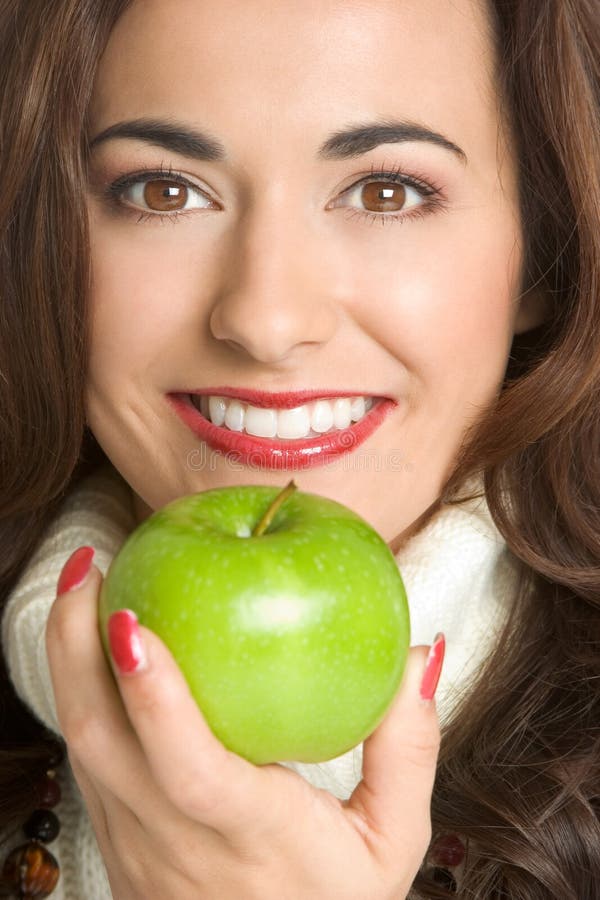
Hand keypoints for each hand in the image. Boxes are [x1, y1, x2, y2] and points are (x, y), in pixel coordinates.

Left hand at [46, 551, 441, 899]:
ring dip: (68, 657)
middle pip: (102, 740)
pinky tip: (93, 642)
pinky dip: (80, 687)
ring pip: (79, 743)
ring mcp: (132, 842)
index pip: (189, 770)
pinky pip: (86, 755)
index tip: (132, 622)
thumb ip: (408, 749)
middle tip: (87, 564)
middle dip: (76, 644)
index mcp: (251, 836)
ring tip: (81, 583)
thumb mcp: (392, 842)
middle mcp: (174, 840)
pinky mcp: (115, 837)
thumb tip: (423, 655)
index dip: (155, 696)